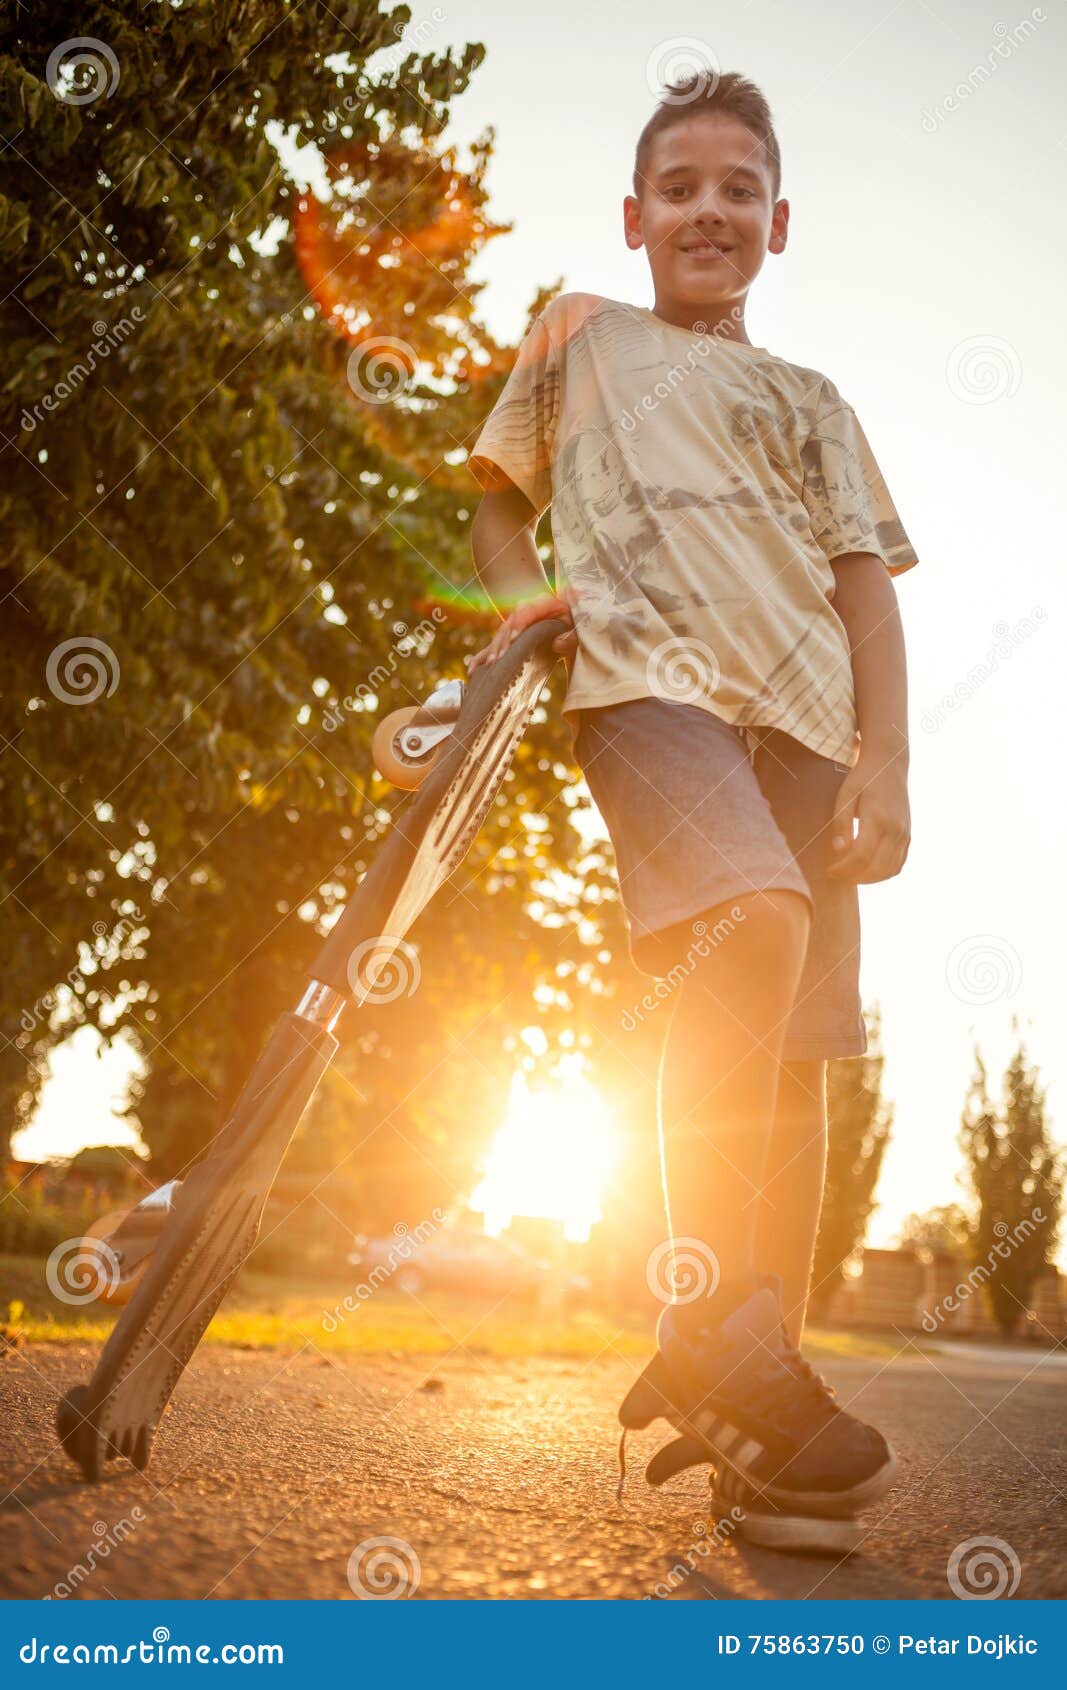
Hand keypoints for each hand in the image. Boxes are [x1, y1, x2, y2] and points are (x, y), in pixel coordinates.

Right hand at [463, 587, 580, 677]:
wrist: (561, 608)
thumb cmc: (571, 618)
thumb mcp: (576, 623)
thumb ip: (571, 634)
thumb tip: (556, 644)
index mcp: (541, 603)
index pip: (526, 611)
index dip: (519, 624)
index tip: (515, 638)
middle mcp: (523, 612)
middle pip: (508, 625)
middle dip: (502, 642)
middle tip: (498, 658)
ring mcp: (513, 624)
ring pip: (500, 636)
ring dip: (493, 650)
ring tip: (488, 665)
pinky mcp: (507, 637)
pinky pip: (493, 646)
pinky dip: (481, 657)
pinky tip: (472, 671)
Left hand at [827, 749, 910, 883]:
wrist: (890, 764)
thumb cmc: (862, 779)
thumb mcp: (845, 796)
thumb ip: (841, 823)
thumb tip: (839, 850)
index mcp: (878, 817)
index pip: (861, 856)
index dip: (843, 869)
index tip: (830, 871)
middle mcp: (896, 829)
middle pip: (875, 868)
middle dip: (853, 877)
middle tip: (837, 874)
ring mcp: (905, 834)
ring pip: (889, 870)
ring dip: (868, 879)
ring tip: (850, 873)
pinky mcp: (909, 837)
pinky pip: (898, 864)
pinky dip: (883, 873)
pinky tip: (867, 869)